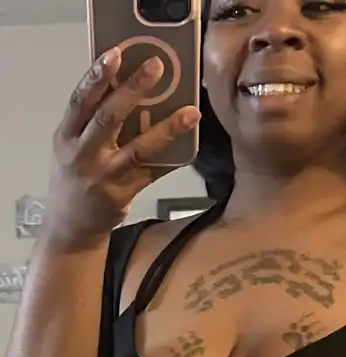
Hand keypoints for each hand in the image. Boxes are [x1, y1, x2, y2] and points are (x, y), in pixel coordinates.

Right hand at [45, 46, 199, 247]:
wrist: (70, 225)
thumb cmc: (74, 177)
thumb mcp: (71, 145)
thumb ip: (90, 120)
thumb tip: (123, 85)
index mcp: (66, 135)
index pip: (80, 100)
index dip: (96, 76)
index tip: (115, 53)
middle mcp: (83, 154)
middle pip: (109, 117)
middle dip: (133, 90)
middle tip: (156, 67)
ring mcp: (104, 176)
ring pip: (138, 148)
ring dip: (167, 129)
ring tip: (190, 113)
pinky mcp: (123, 194)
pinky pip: (152, 173)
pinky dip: (172, 159)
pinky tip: (190, 146)